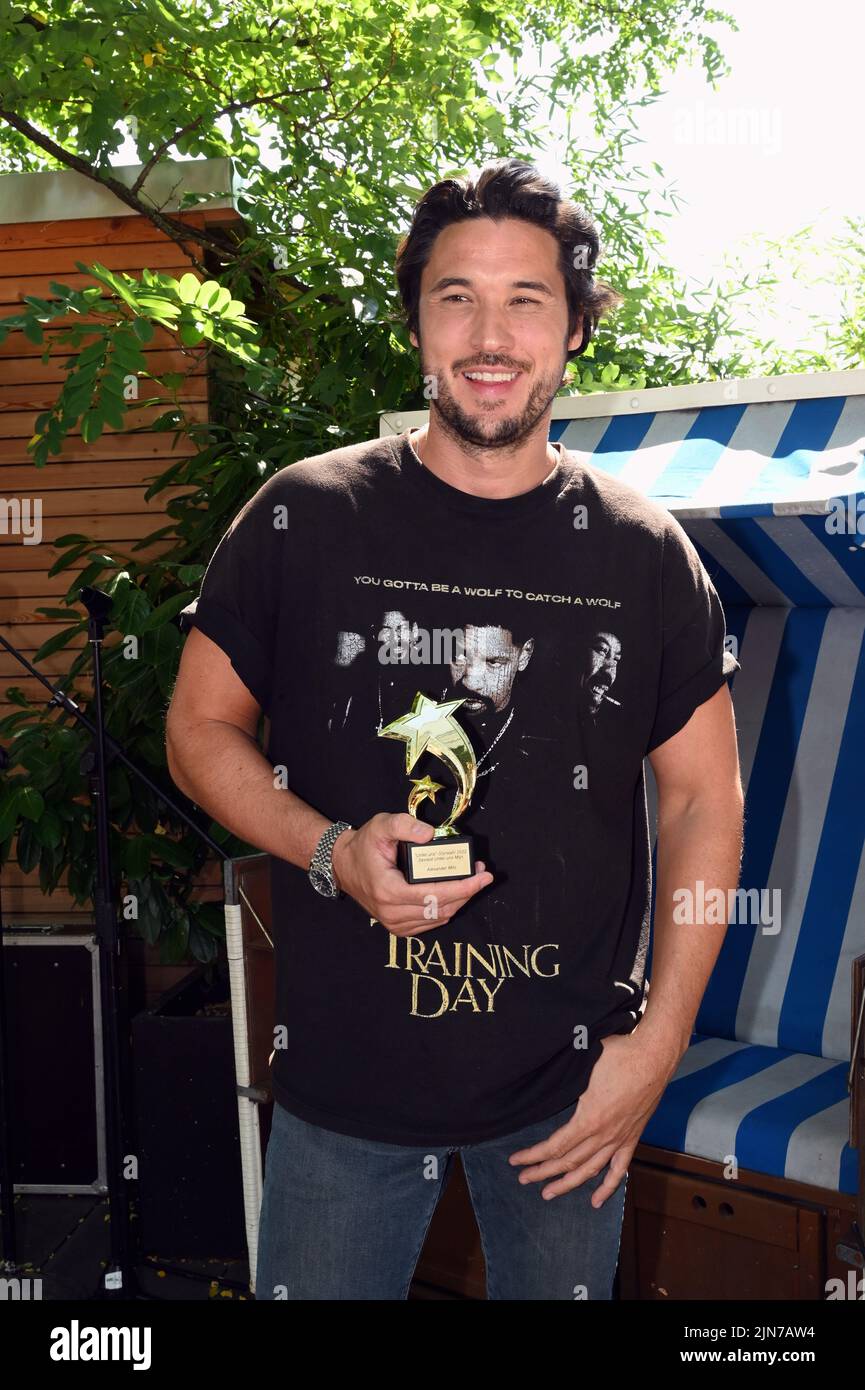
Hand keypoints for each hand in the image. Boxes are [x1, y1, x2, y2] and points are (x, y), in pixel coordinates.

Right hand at [331, 812, 492, 935]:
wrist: (344, 866)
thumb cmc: (364, 846)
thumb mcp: (381, 826)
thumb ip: (404, 825)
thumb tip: (429, 834)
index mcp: (388, 891)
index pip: (434, 895)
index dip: (464, 887)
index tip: (483, 876)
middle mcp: (392, 913)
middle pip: (442, 908)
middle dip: (468, 891)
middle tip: (482, 872)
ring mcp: (395, 924)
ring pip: (440, 917)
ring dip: (460, 899)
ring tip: (472, 878)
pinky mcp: (399, 927)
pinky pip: (432, 921)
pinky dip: (447, 907)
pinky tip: (456, 892)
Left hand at [507, 1030, 680, 1203]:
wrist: (654, 1056)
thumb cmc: (619, 1055)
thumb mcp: (584, 1064)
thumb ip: (565, 1079)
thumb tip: (544, 1077)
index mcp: (589, 1119)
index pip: (554, 1146)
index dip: (533, 1156)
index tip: (516, 1160)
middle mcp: (603, 1135)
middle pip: (568, 1162)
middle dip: (542, 1172)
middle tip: (524, 1179)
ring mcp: (619, 1139)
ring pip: (589, 1171)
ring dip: (567, 1184)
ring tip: (548, 1193)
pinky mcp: (632, 1138)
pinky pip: (618, 1169)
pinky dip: (607, 1188)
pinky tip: (595, 1201)